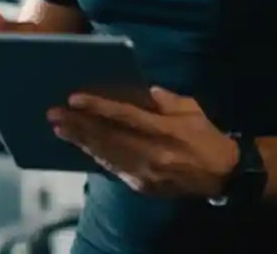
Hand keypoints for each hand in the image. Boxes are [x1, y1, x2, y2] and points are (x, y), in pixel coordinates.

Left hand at [49, 88, 238, 198]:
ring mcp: (146, 173)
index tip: (75, 98)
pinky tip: (81, 147)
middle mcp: (153, 153)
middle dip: (79, 126)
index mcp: (166, 131)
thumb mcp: (191, 109)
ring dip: (81, 142)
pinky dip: (96, 157)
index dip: (98, 107)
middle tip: (54, 115)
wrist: (222, 175)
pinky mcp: (143, 186)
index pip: (125, 116)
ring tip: (60, 129)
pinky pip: (114, 169)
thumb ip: (164, 99)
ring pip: (106, 155)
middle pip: (108, 137)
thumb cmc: (205, 136)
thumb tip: (140, 89)